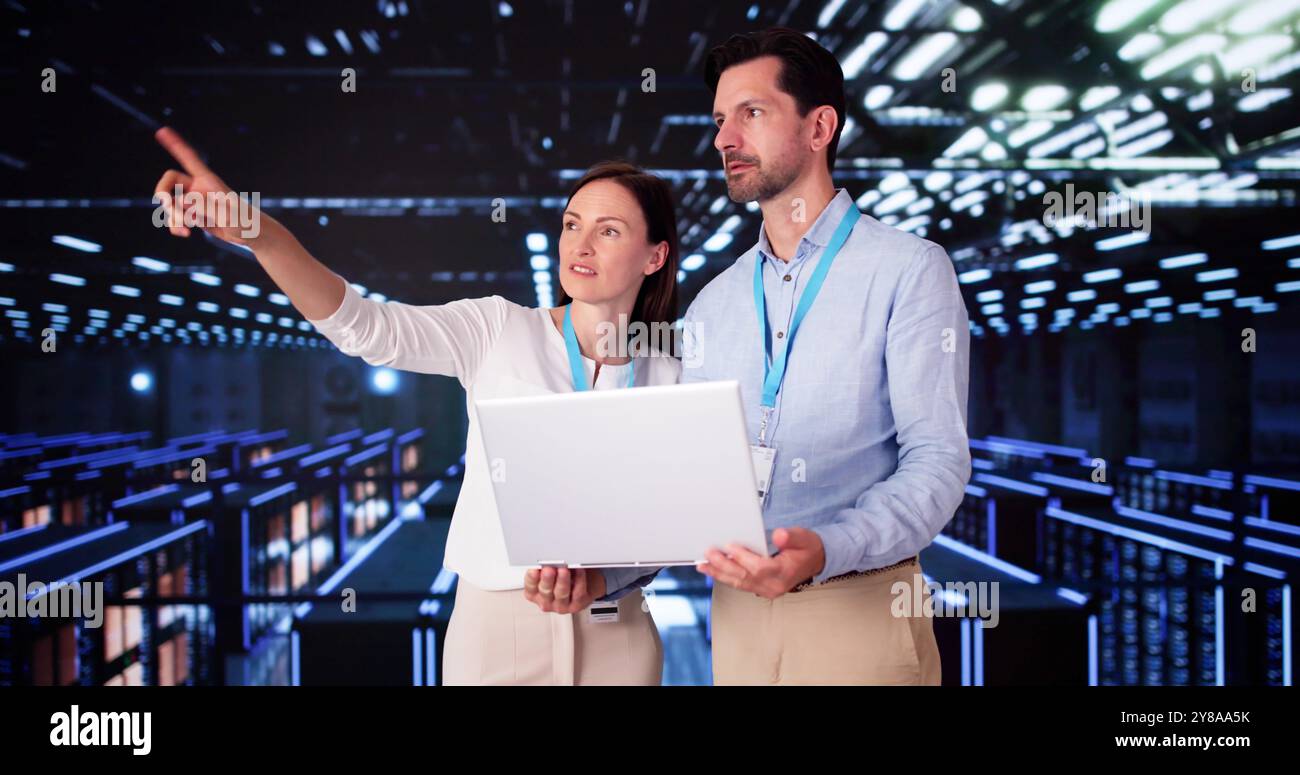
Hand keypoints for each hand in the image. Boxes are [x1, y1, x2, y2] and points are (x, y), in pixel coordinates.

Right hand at [153, 126, 265, 244]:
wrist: (253, 235)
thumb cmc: (246, 222)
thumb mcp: (227, 214)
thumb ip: (204, 206)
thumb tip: (180, 201)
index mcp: (208, 180)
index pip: (189, 159)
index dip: (176, 145)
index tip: (162, 131)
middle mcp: (198, 188)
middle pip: (169, 182)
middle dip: (164, 195)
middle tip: (168, 206)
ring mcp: (195, 202)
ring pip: (171, 204)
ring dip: (172, 216)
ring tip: (186, 229)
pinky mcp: (195, 216)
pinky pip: (176, 218)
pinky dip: (176, 226)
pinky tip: (185, 234)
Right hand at [523, 567, 607, 613]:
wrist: (584, 582)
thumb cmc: (563, 573)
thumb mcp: (550, 566)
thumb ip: (545, 563)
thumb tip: (545, 555)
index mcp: (534, 592)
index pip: (530, 586)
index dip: (532, 577)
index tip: (534, 568)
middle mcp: (546, 601)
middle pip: (545, 590)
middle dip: (547, 579)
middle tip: (548, 568)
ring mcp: (561, 605)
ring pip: (561, 593)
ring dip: (562, 580)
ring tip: (564, 569)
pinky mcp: (577, 604)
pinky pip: (578, 592)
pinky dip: (579, 580)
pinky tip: (579, 570)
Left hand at [696, 527, 825, 598]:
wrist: (814, 561)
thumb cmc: (807, 548)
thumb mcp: (804, 537)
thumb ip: (791, 536)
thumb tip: (778, 535)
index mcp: (784, 572)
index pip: (759, 567)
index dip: (743, 557)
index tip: (729, 546)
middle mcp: (774, 585)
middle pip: (744, 577)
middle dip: (724, 565)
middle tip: (709, 554)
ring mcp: (766, 590)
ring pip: (739, 583)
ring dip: (719, 574)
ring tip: (703, 565)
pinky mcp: (760, 589)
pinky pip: (740, 584)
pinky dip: (725, 577)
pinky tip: (713, 570)